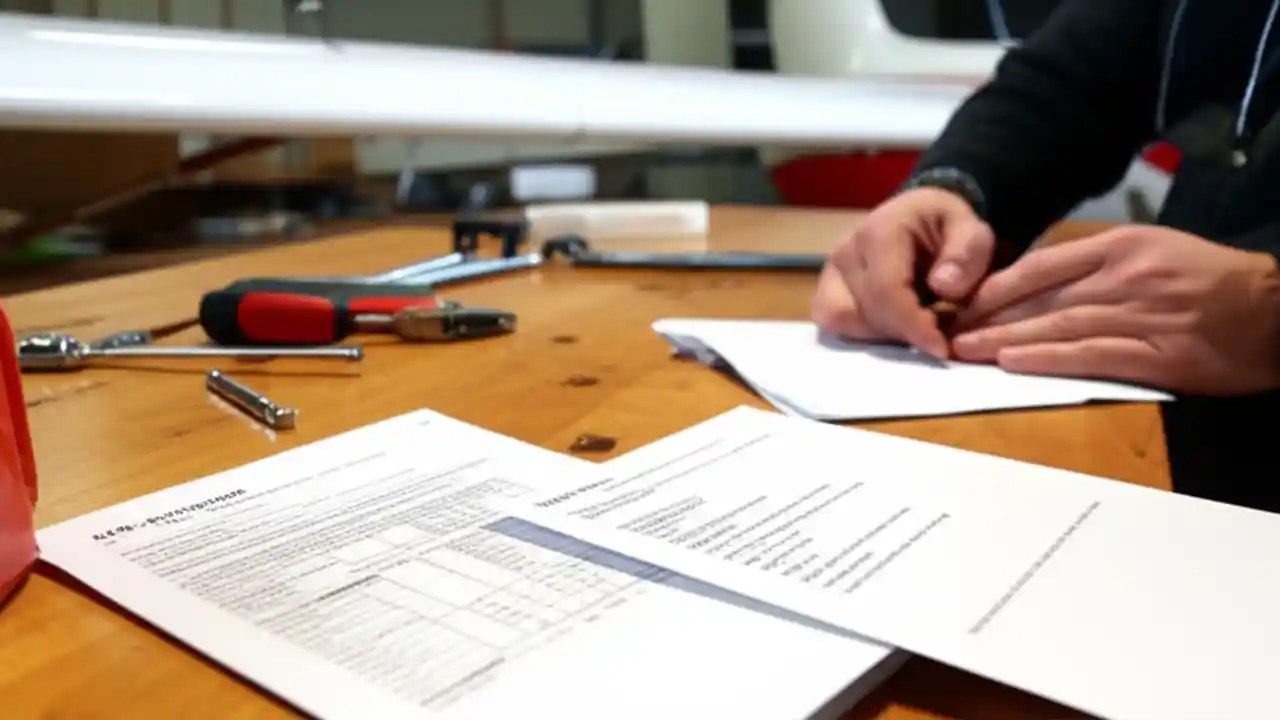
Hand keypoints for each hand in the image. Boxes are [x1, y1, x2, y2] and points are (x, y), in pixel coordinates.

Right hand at [811, 188, 994, 358]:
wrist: (919, 220)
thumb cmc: (946, 227)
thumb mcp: (972, 230)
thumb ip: (968, 253)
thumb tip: (944, 286)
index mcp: (880, 231)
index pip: (886, 290)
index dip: (912, 325)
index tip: (940, 348)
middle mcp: (845, 250)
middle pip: (865, 311)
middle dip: (903, 332)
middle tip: (936, 332)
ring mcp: (830, 271)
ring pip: (843, 322)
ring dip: (881, 335)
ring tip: (913, 325)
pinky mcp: (826, 289)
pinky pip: (834, 323)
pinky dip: (863, 333)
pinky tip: (892, 327)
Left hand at [952, 225, 1279, 394]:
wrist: (1276, 309)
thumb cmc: (1208, 280)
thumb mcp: (1152, 250)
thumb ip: (1096, 262)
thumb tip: (1036, 279)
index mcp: (1121, 247)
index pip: (1041, 264)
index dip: (994, 286)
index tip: (959, 302)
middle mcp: (1125, 277)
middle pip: (1041, 296)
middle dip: (987, 316)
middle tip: (946, 331)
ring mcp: (1142, 315)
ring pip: (1058, 324)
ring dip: (1004, 338)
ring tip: (964, 350)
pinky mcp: (1159, 355)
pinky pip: (1092, 355)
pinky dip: (1048, 359)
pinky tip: (1013, 363)